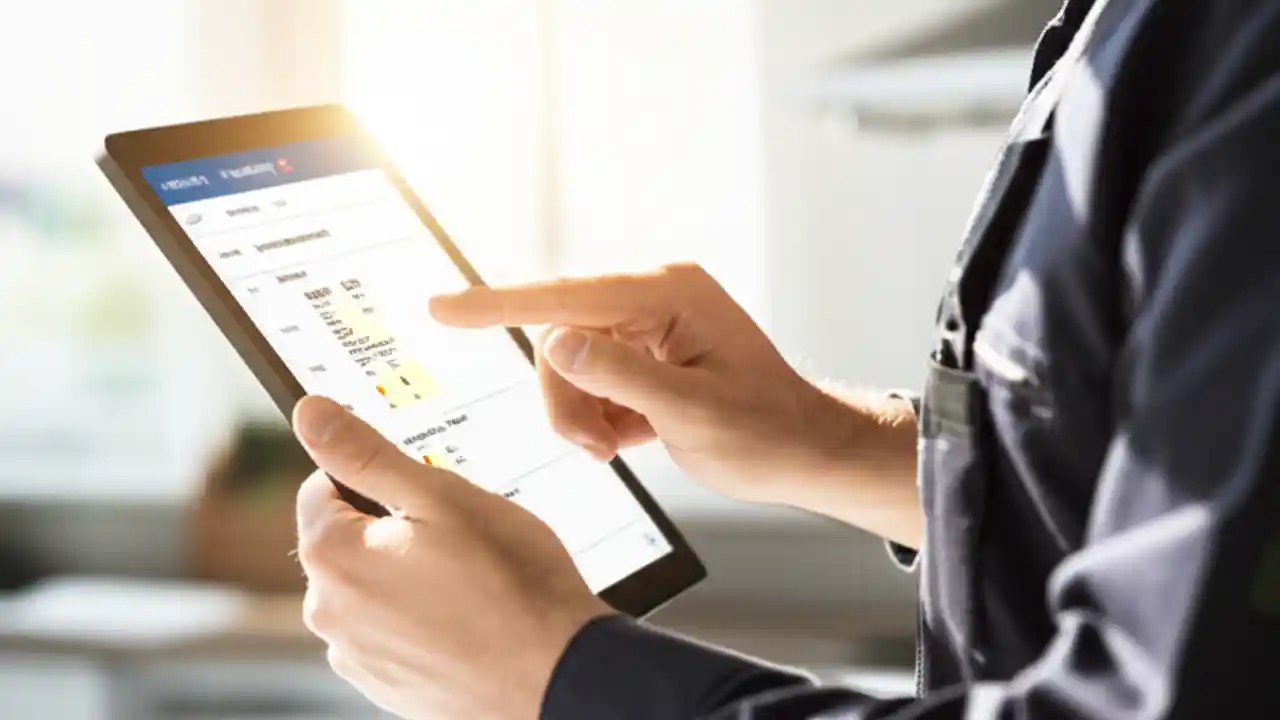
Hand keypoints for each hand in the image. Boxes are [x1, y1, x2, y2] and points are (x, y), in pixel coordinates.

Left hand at [292, 396, 612, 719]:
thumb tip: (310, 413)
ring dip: (408, 579)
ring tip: (471, 584)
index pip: (322, 486)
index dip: (377, 480)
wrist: (558, 674)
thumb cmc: (512, 583)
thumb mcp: (442, 496)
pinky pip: (392, 634)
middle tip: (457, 539)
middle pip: (347, 541)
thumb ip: (366, 454)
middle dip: (392, 530)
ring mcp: (357, 658)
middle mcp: (329, 613)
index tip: (424, 494)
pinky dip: (422, 623)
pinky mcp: (386, 688)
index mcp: (332, 556)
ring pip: (372, 589)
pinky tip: (469, 620)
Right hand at [431, 264, 921, 545]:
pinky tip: (629, 436)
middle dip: (565, 398)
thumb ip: (620, 376)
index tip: (441, 307)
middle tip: (595, 448)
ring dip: (579, 412)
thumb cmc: (766, 433)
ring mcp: (650, 325)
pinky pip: (591, 378)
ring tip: (615, 447)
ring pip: (570, 364)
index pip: (566, 297)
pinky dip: (597, 415)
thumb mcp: (691, 413)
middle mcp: (656, 299)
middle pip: (562, 337)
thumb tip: (554, 342)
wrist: (805, 452)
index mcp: (669, 295)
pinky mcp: (647, 353)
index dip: (497, 304)